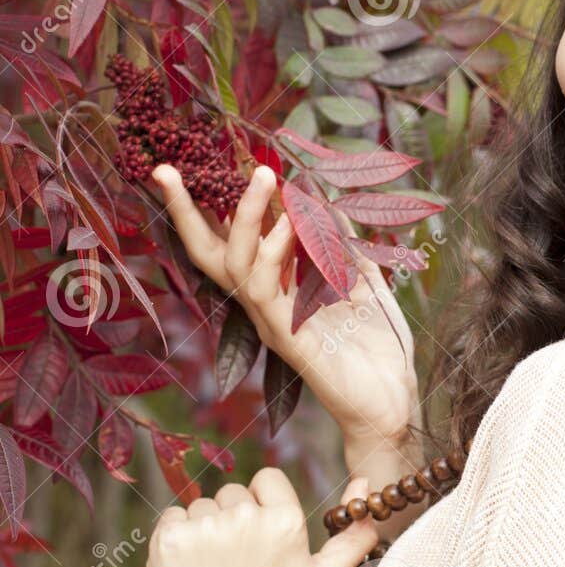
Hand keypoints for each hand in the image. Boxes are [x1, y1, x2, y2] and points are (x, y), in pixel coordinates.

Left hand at [146, 467, 380, 566]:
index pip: (268, 479)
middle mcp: (247, 517)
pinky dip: (176, 539)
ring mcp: (205, 527)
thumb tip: (366, 483)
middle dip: (233, 521)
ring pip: (202, 506)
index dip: (262, 506)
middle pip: (233, 493)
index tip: (259, 539)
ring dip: (204, 531)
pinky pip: (172, 517)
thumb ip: (352, 539)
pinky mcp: (170, 539)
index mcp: (287, 523)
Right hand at [152, 162, 419, 444]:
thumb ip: (344, 243)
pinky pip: (265, 289)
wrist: (393, 399)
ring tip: (265, 176)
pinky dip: (274, 251)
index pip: (228, 243)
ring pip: (234, 264)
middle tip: (170, 168)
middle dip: (185, 211)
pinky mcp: (284, 338)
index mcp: (276, 288)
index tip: (179, 167)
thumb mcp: (364, 280)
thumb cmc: (378, 345)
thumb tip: (329, 199)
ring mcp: (270, 321)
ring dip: (245, 216)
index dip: (205, 208)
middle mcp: (263, 304)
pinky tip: (291, 224)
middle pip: (208, 254)